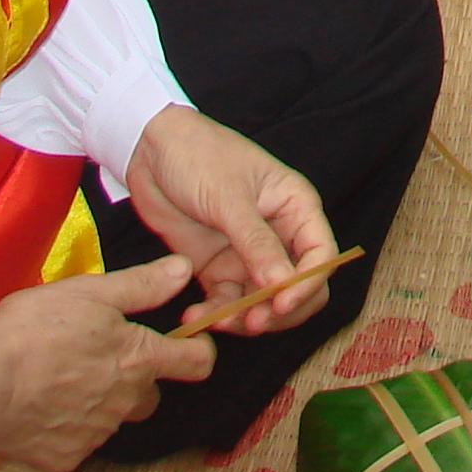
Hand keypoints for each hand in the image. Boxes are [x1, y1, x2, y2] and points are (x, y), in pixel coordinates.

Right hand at [0, 255, 213, 470]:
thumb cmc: (35, 330)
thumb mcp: (91, 291)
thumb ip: (143, 284)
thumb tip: (184, 269)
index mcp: (139, 359)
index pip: (197, 362)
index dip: (198, 351)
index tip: (186, 344)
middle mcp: (125, 401)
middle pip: (150, 393)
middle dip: (136, 377)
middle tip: (100, 356)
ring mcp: (96, 433)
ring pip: (114, 416)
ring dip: (100, 400)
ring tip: (64, 376)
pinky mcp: (66, 457)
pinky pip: (80, 441)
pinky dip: (69, 426)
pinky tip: (46, 404)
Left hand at [124, 105, 340, 339]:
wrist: (150, 149)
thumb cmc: (200, 154)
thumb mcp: (229, 197)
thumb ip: (256, 243)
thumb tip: (282, 285)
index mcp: (295, 208)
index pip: (321, 255)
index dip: (308, 284)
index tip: (280, 303)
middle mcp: (278, 235)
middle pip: (298, 287)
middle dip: (279, 310)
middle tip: (251, 322)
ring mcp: (247, 255)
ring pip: (262, 303)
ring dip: (244, 319)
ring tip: (215, 320)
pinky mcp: (217, 268)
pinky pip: (226, 303)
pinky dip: (215, 315)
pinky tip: (195, 316)